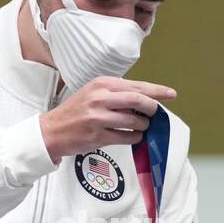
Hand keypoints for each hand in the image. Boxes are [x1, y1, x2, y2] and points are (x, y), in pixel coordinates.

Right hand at [39, 76, 176, 159]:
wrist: (52, 130)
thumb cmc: (76, 112)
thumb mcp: (94, 93)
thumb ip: (117, 94)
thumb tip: (145, 99)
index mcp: (102, 84)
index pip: (136, 86)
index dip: (157, 90)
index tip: (171, 94)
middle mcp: (100, 98)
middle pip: (139, 100)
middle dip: (152, 108)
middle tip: (155, 114)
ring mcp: (99, 117)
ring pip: (134, 121)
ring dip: (143, 126)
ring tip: (140, 127)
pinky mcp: (98, 135)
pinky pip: (126, 137)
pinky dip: (134, 138)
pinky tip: (132, 136)